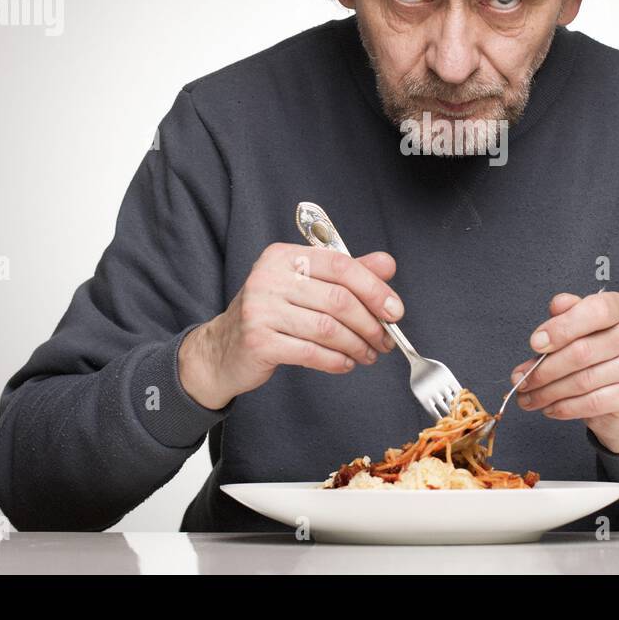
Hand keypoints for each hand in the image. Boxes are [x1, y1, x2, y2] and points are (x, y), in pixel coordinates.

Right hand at [178, 244, 402, 408]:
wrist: (223, 350)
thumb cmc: (272, 314)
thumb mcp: (308, 286)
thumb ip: (347, 274)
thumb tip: (387, 264)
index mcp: (284, 256)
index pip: (340, 265)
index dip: (374, 288)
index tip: (395, 311)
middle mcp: (269, 277)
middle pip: (338, 299)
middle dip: (370, 324)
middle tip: (385, 340)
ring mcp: (260, 309)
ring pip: (328, 328)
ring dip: (356, 345)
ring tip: (367, 355)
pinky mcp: (258, 341)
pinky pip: (311, 353)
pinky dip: (336, 361)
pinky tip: (345, 363)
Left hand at [510, 291, 618, 452]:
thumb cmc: (598, 352)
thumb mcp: (583, 327)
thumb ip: (568, 314)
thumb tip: (555, 305)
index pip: (595, 311)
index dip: (561, 328)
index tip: (534, 343)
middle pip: (582, 351)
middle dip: (544, 369)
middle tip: (520, 380)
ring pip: (583, 380)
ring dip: (548, 392)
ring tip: (528, 397)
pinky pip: (591, 403)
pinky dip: (564, 407)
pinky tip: (549, 408)